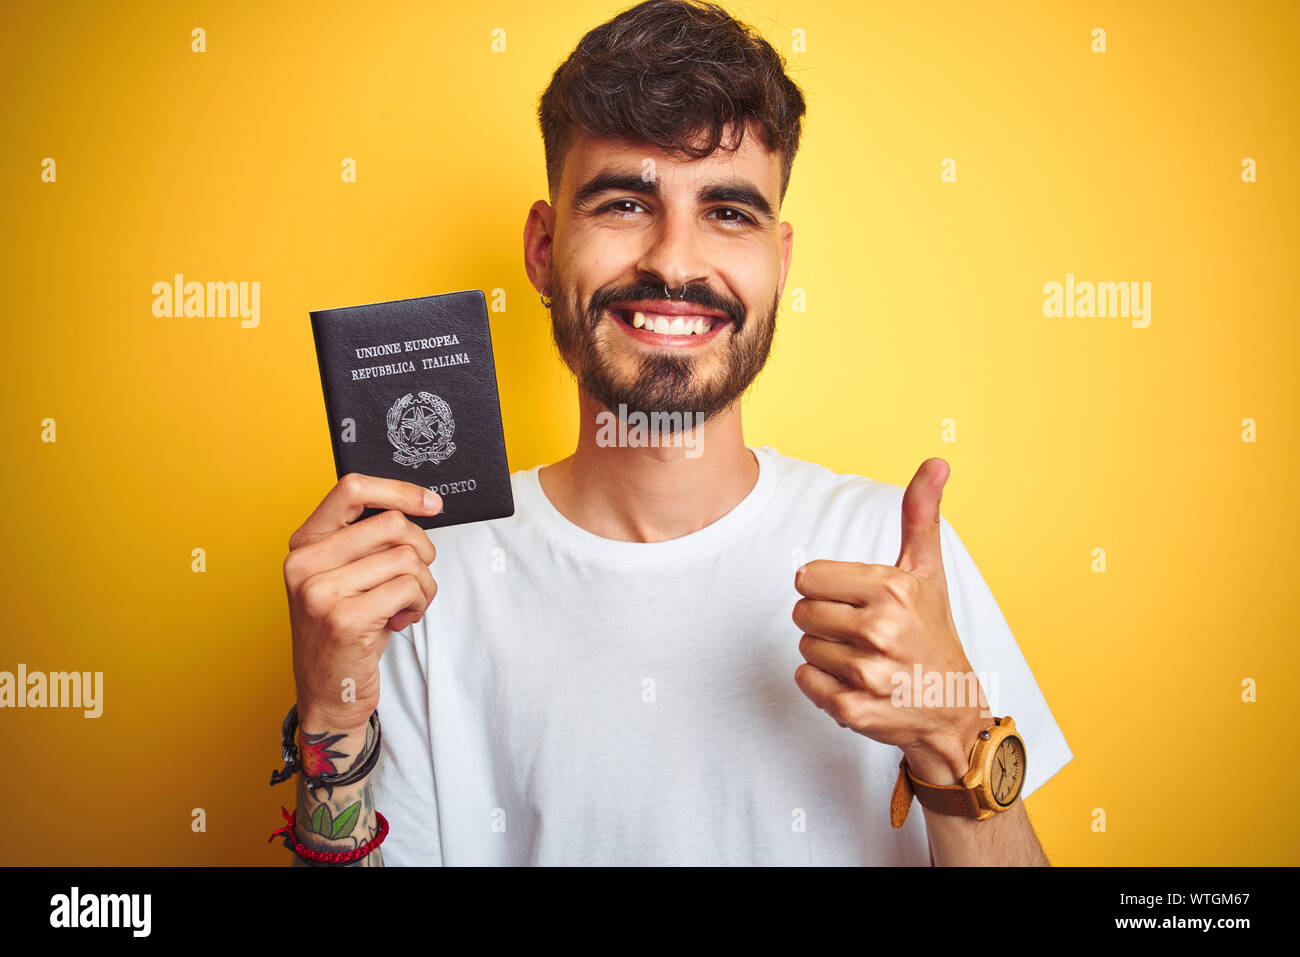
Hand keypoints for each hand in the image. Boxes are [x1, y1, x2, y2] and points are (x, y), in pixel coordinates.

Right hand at [283, 473, 441, 736]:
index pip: (352, 490)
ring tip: (405, 606)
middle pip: (391, 524)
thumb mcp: (347, 578)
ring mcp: (320, 591)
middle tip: (415, 577)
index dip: (399, 491)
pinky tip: (400, 620)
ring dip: (422, 584)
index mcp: (304, 544)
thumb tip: (417, 506)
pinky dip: (418, 603)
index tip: (431, 503)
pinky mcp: (343, 619)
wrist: (329, 694)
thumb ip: (367, 542)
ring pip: (406, 558)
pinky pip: (407, 588)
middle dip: (421, 550)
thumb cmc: (347, 631)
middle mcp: (304, 563)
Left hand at [792, 458, 990, 784]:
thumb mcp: (927, 572)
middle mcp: (880, 630)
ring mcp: (868, 673)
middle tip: (861, 634)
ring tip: (864, 660)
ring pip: (803, 648)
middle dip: (825, 622)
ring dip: (826, 656)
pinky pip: (805, 682)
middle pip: (801, 613)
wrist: (953, 710)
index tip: (856, 602)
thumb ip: (920, 515)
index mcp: (891, 589)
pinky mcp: (854, 710)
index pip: (807, 577)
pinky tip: (857, 685)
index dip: (826, 589)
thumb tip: (937, 460)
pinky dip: (823, 685)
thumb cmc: (932, 634)